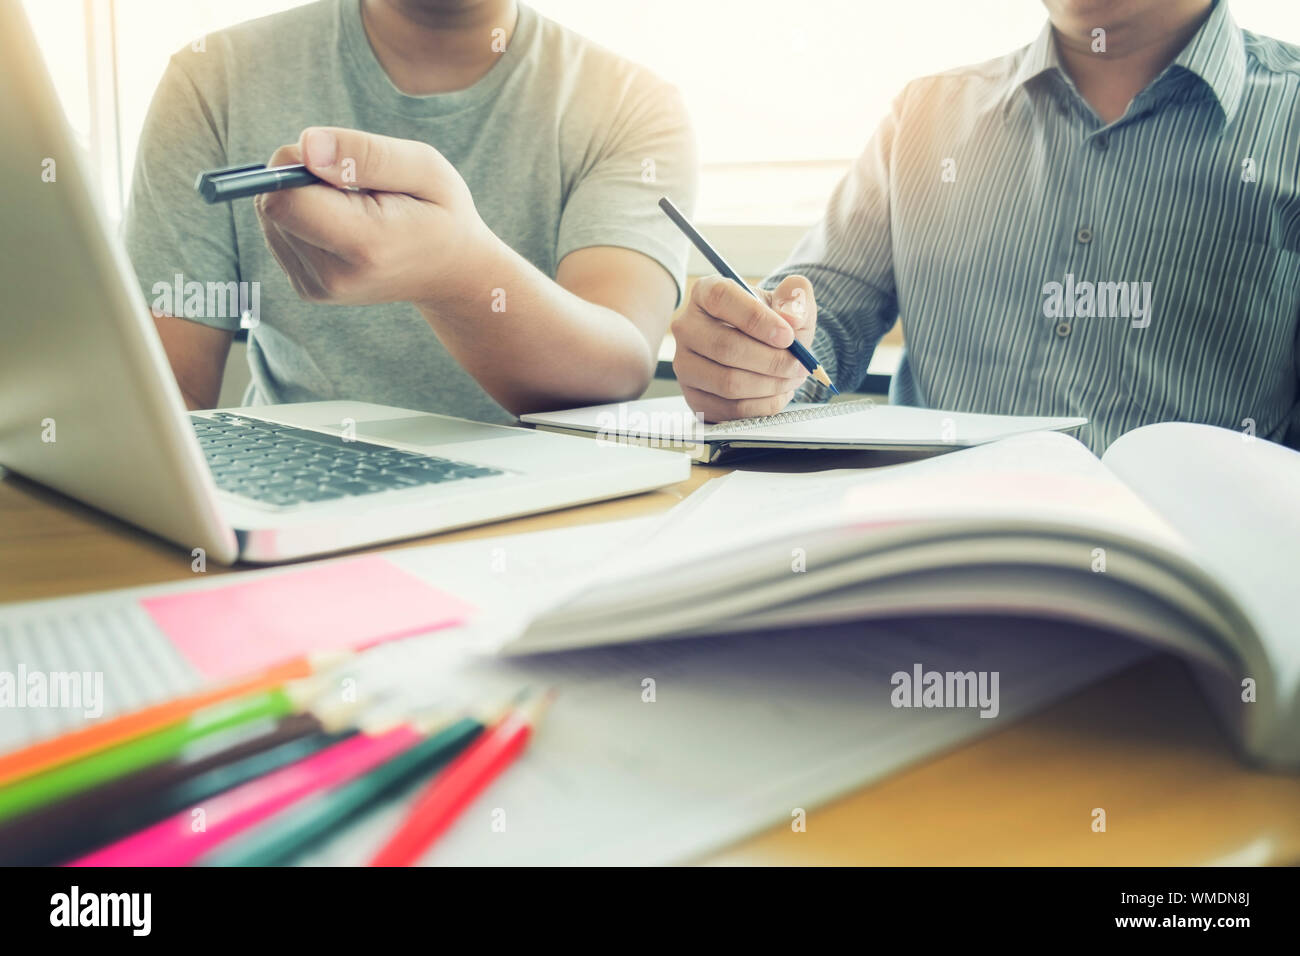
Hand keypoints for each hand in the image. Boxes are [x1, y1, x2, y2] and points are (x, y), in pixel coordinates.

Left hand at [255, 127, 492, 308]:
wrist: (452, 273)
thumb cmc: (441, 212)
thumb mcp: (424, 167)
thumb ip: (365, 153)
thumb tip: (305, 146)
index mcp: (364, 246)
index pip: (284, 199)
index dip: (295, 166)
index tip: (335, 163)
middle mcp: (334, 277)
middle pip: (271, 206)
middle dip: (298, 180)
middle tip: (349, 185)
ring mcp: (318, 289)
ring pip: (270, 218)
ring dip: (301, 199)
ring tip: (351, 207)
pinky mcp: (307, 289)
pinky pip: (278, 235)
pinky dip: (302, 219)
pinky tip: (342, 225)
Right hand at [671, 274, 817, 420]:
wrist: (763, 350)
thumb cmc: (773, 321)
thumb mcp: (789, 300)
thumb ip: (796, 297)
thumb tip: (791, 318)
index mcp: (705, 292)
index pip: (721, 298)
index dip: (756, 319)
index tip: (787, 336)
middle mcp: (686, 327)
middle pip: (726, 347)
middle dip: (772, 361)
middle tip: (799, 365)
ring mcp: (685, 365)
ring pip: (728, 382)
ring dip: (770, 385)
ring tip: (792, 378)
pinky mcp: (693, 397)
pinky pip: (730, 408)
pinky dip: (763, 405)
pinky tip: (779, 393)